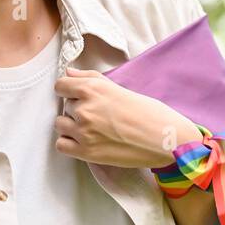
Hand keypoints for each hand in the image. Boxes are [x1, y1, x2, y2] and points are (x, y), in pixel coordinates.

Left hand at [53, 67, 201, 168]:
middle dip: (77, 109)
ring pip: (60, 125)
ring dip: (72, 126)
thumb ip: (90, 79)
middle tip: (99, 116)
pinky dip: (70, 144)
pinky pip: (61, 145)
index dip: (69, 91)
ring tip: (92, 129)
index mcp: (92, 88)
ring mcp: (83, 131)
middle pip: (65, 106)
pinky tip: (86, 141)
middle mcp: (84, 108)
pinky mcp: (86, 152)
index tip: (78, 96)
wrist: (164, 139)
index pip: (60, 85)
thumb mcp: (119, 88)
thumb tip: (69, 72)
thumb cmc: (147, 111)